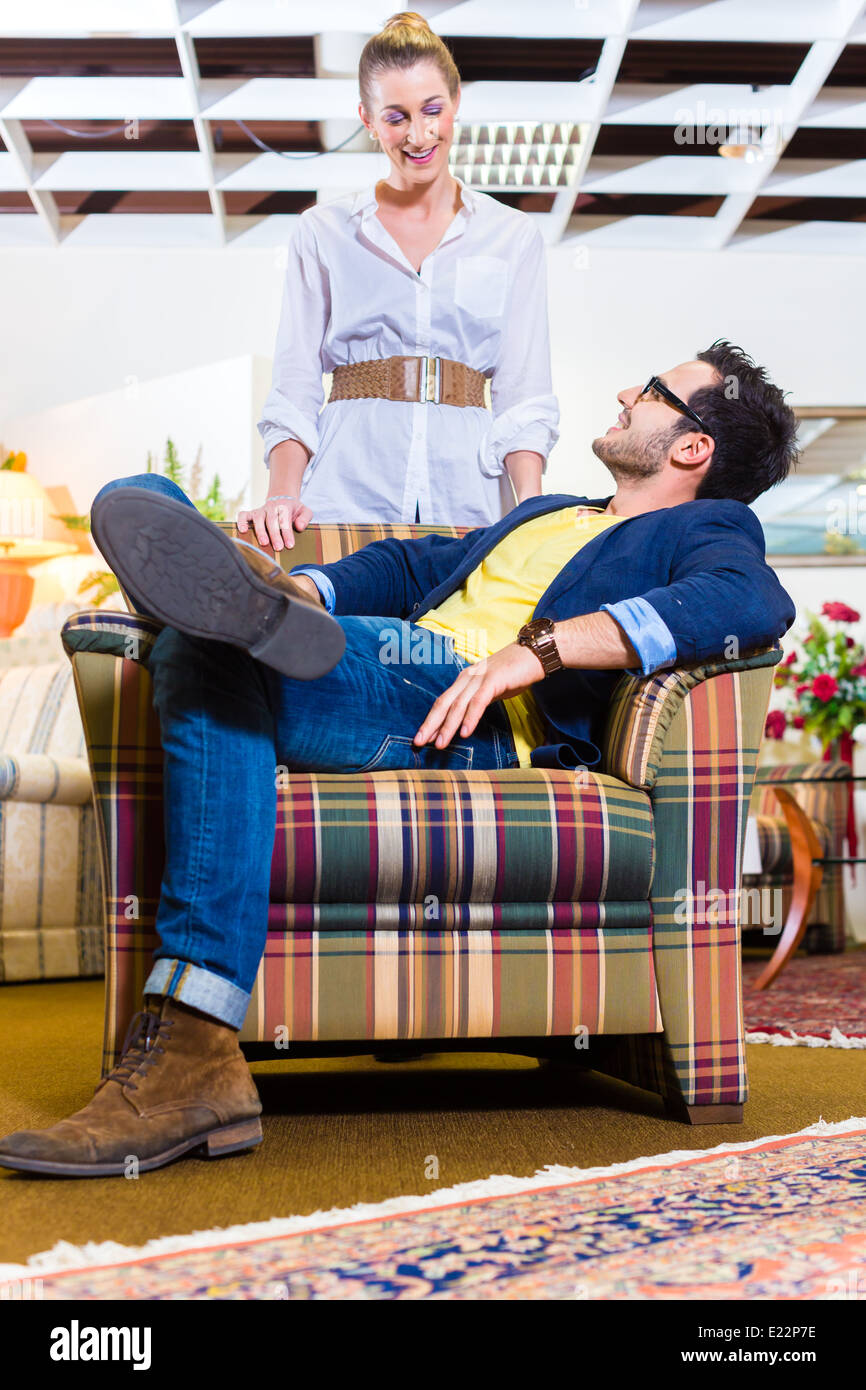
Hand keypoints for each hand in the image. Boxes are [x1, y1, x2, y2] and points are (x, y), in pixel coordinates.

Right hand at [236, 496, 312, 550]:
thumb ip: (305, 518)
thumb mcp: (304, 511)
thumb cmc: (294, 510)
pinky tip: (243, 531)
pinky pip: (243, 515)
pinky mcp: (251, 513)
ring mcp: (260, 510)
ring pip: (258, 518)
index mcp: (285, 507)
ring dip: (260, 531)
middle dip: (275, 534)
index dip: (287, 533)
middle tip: (278, 548)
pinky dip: (241, 521)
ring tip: (264, 543)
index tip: (290, 545)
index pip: (285, 520)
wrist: (282, 499)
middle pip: (272, 520)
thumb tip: (299, 527)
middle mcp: (271, 508)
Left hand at [414, 642, 544, 749]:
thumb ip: (475, 703)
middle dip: (430, 725)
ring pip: (458, 705)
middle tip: (418, 743)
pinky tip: (465, 732)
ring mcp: (480, 678)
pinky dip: (470, 718)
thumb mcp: (490, 689)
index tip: (421, 738)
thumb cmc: (513, 673)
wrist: (534, 654)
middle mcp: (467, 678)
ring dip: (447, 726)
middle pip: (444, 703)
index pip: (443, 703)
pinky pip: (478, 701)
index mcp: (464, 680)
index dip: (430, 721)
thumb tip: (463, 722)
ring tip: (440, 744)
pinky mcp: (494, 680)